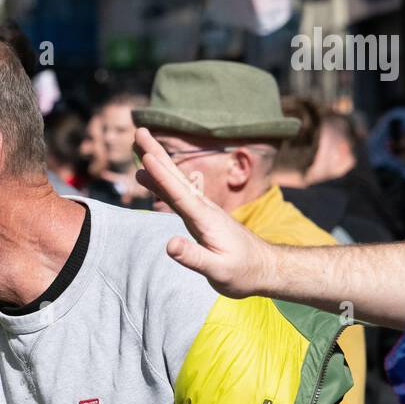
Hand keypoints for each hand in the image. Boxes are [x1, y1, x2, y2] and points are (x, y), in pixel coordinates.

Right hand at [134, 128, 276, 298]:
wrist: (265, 267)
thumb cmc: (243, 272)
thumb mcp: (219, 271)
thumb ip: (194, 257)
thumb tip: (169, 245)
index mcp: (205, 220)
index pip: (179, 194)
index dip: (161, 176)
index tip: (146, 157)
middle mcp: (203, 208)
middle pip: (175, 177)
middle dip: (157, 154)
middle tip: (139, 131)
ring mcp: (202, 209)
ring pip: (175, 181)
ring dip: (157, 163)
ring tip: (139, 147)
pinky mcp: (201, 214)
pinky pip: (176, 192)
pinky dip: (161, 181)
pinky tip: (150, 177)